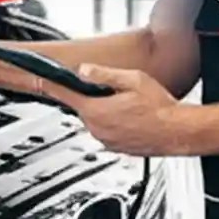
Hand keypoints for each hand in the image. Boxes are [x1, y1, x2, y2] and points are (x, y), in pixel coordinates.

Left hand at [55, 64, 181, 155]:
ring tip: (129, 105)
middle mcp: (98, 129)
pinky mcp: (117, 148)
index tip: (39, 80)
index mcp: (96, 110)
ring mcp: (107, 141)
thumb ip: (104, 74)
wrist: (179, 132)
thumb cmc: (160, 108)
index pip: (65, 96)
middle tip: (114, 90)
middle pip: (82, 107)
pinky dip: (114, 122)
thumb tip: (84, 70)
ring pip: (96, 120)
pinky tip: (133, 117)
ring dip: (105, 110)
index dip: (50, 86)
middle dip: (92, 96)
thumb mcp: (132, 80)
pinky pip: (107, 131)